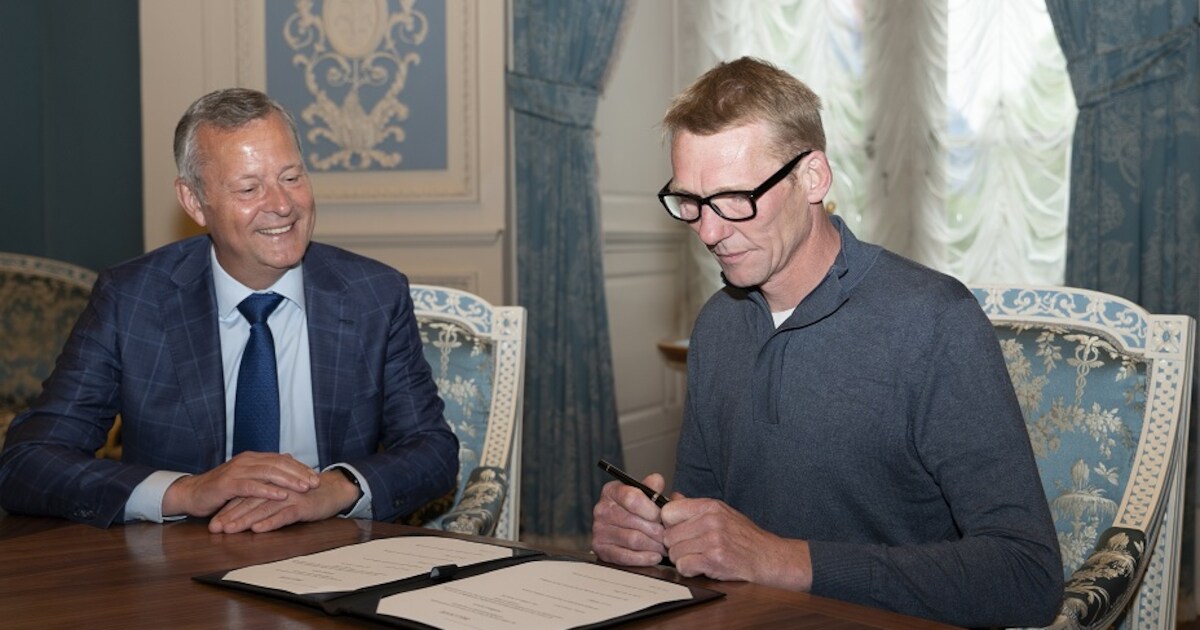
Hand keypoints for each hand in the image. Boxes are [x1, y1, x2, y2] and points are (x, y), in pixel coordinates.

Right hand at [162, 452, 318, 519]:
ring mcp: (237, 471)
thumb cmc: (221, 489)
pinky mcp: (228, 484)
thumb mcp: (245, 478)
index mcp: (252, 458)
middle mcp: (246, 461)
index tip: (316, 476)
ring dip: (289, 480)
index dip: (299, 467)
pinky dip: (268, 490)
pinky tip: (281, 495)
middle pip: (279, 464)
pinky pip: (252, 486)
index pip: (281, 459)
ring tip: (305, 487)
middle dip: (299, 473)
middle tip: (316, 482)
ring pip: (268, 473)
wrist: (191, 494)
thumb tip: (287, 461)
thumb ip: (264, 471)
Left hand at [207, 468, 360, 533]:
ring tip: (230, 530)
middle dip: (231, 515)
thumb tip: (247, 509)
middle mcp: (279, 487)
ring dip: (245, 520)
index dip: (228, 508)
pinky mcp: (302, 505)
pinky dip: (270, 522)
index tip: (214, 521)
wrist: (335, 490)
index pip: (245, 495)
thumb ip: (267, 497)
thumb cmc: (309, 494)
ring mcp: (290, 496)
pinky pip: (284, 514)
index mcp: (272, 483)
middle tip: (216, 528)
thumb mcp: (285, 494)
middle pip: (250, 501)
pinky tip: (258, 529)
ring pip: (263, 508)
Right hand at [591, 473, 668, 565]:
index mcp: (612, 491)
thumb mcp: (644, 494)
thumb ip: (652, 487)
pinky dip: (643, 558)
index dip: (651, 509)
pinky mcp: (600, 549)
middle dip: (657, 531)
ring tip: (664, 546)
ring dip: (653, 545)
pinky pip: (625, 556)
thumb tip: (657, 481)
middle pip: (634, 522)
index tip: (663, 517)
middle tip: (669, 536)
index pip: (632, 498)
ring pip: (633, 540)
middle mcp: (602, 509)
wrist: (623, 529)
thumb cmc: (637, 510)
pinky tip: (655, 556)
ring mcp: (599, 530)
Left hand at [660, 497, 812, 590]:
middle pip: (668, 535)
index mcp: (710, 506)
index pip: (668, 511)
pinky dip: (689, 570)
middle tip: (690, 549)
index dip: (669, 524)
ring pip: (674, 552)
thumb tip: (672, 497)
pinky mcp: (714, 559)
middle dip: (676, 546)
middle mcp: (710, 520)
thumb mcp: (722, 512)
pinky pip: (684, 566)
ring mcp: (712, 539)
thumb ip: (695, 506)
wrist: (768, 556)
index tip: (677, 532)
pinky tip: (702, 567)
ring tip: (699, 557)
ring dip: (683, 559)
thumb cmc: (745, 536)